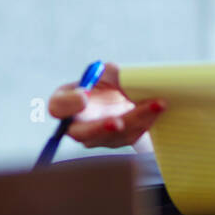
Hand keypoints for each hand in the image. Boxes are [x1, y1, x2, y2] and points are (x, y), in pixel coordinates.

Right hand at [47, 62, 164, 148]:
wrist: (127, 94)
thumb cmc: (110, 81)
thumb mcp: (108, 71)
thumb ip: (111, 73)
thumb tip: (119, 75)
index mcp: (66, 102)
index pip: (58, 108)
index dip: (69, 105)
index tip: (84, 98)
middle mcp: (77, 124)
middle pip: (82, 133)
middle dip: (101, 128)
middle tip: (117, 122)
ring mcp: (96, 137)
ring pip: (112, 136)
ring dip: (136, 120)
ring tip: (156, 104)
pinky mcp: (116, 142)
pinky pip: (130, 137)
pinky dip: (145, 122)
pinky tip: (156, 109)